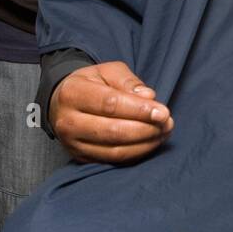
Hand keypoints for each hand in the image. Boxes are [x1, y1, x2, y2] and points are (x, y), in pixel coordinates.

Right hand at [49, 60, 173, 163]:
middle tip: (168, 123)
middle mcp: (67, 121)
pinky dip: (136, 153)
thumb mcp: (108, 71)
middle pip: (113, 131)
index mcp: (72, 93)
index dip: (139, 110)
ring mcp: (72, 143)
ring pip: (114, 150)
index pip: (110, 104)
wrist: (64, 103)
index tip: (163, 112)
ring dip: (145, 143)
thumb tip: (148, 96)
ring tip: (163, 132)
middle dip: (146, 129)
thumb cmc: (92, 84)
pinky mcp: (80, 157)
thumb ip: (128, 81)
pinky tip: (151, 142)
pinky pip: (113, 160)